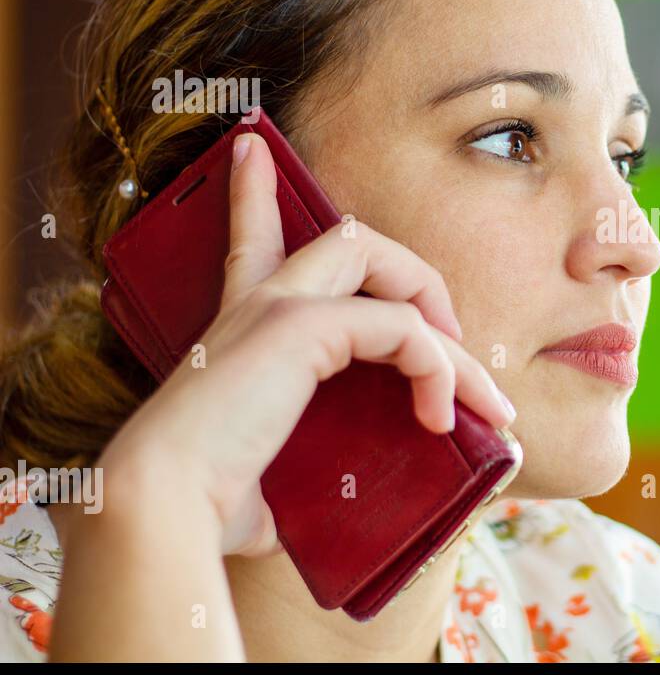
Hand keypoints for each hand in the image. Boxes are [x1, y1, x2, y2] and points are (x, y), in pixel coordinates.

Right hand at [102, 130, 514, 557]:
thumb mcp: (263, 476)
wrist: (163, 504)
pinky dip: (438, 370)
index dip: (252, 193)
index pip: (251, 240)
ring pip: (393, 272)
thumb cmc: (204, 502)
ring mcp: (281, 305)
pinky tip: (440, 419)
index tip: (251, 150)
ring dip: (449, 334)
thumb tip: (295, 524)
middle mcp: (257, 302)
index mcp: (240, 327)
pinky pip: (405, 329)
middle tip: (450, 337)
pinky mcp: (304, 325)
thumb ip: (289, 476)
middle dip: (415, 275)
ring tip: (482, 399)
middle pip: (350, 237)